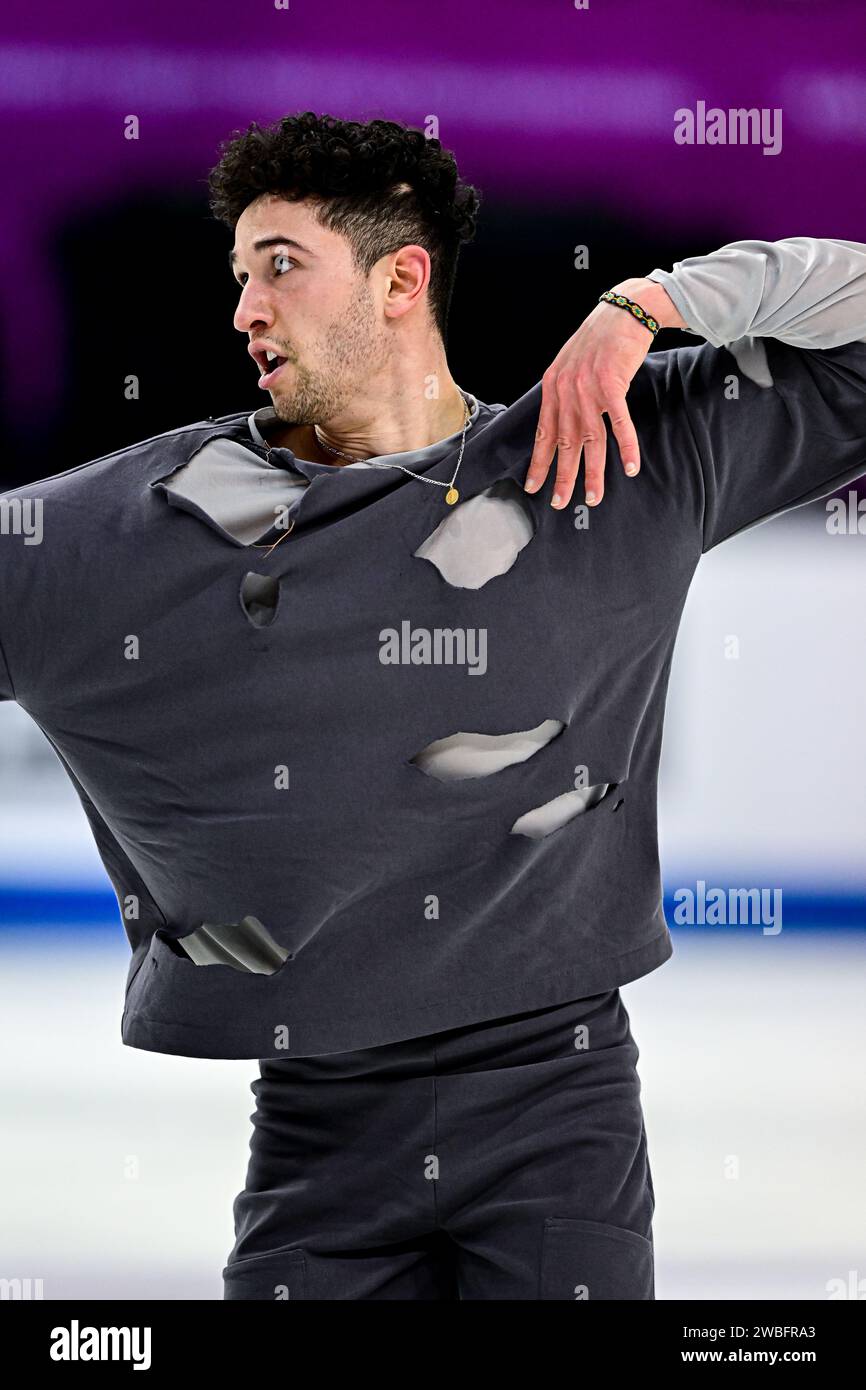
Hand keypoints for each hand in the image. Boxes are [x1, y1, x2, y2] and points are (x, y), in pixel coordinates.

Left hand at [525, 278, 682, 507]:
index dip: (539, 462)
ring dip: (593, 472)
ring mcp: (588, 388)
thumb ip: (565, 393)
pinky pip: (620, 423)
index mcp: (553, 388)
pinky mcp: (612, 384)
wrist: (623, 310)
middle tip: (560, 503)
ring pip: (590, 440)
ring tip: (593, 497)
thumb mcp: (572, 365)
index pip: (543, 433)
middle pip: (564, 443)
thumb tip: (561, 421)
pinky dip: (626, 447)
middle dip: (562, 477)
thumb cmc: (600, 339)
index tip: (533, 487)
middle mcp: (566, 391)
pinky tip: (629, 467)